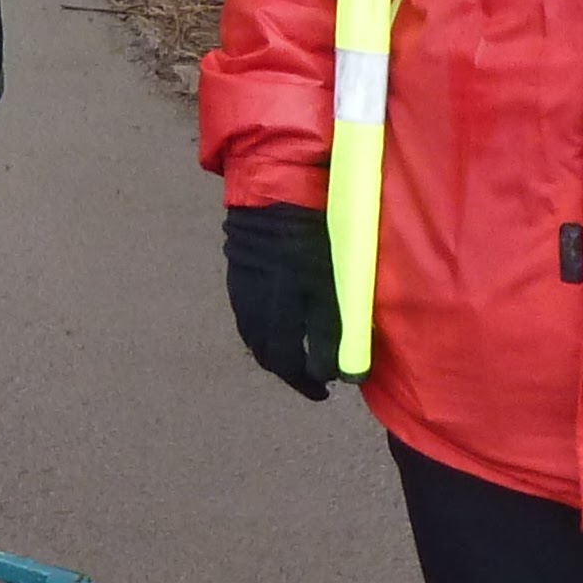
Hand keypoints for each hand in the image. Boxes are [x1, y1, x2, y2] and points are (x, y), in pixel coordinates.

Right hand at [224, 203, 340, 399]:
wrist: (275, 192)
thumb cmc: (315, 231)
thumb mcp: (334, 276)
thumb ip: (335, 323)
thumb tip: (346, 365)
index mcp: (289, 305)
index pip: (294, 361)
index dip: (310, 382)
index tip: (326, 390)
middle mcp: (263, 306)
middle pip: (271, 358)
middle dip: (290, 374)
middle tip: (310, 380)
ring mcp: (245, 294)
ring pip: (255, 342)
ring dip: (273, 357)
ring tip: (292, 359)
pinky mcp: (237, 282)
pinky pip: (246, 322)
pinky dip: (261, 335)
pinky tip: (274, 330)